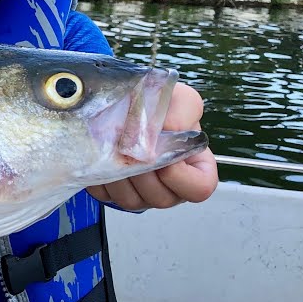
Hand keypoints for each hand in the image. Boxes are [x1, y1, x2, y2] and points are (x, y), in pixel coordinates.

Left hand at [88, 83, 217, 210]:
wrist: (129, 104)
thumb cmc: (162, 106)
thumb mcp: (182, 101)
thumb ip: (183, 113)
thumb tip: (167, 131)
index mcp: (194, 170)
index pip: (199, 189)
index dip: (181, 176)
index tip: (164, 153)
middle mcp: (170, 188)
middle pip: (161, 198)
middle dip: (145, 170)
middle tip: (134, 145)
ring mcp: (142, 195)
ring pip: (132, 200)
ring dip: (121, 171)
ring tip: (118, 145)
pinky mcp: (114, 195)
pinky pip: (107, 195)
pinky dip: (103, 173)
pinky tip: (105, 153)